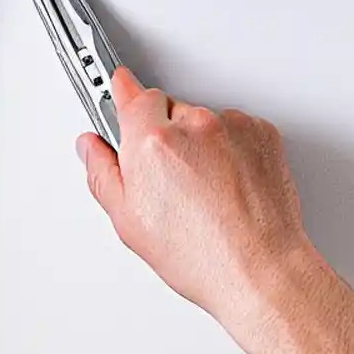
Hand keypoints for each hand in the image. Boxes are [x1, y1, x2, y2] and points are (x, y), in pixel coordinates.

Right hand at [76, 68, 313, 321]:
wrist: (259, 267)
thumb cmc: (200, 253)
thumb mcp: (129, 222)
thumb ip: (103, 172)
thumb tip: (92, 148)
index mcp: (152, 140)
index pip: (130, 93)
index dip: (123, 94)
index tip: (118, 86)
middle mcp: (193, 123)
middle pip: (168, 109)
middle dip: (164, 134)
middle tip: (169, 177)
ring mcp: (231, 126)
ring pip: (204, 120)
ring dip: (200, 142)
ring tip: (207, 190)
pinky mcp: (261, 132)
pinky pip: (236, 129)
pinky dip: (232, 149)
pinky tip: (229, 185)